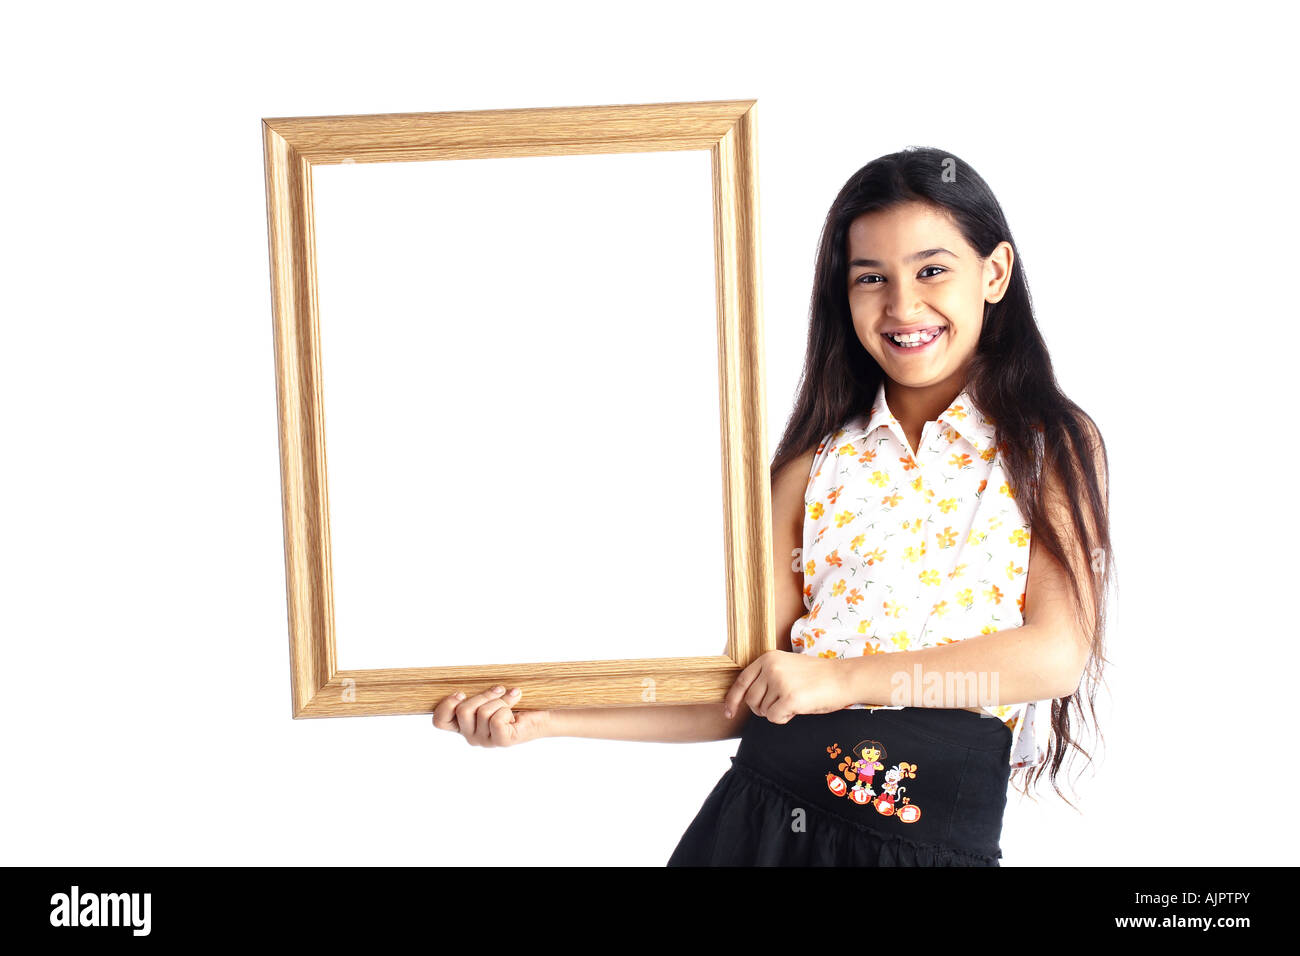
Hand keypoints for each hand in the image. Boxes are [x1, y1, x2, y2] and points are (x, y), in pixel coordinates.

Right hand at [432, 685, 550, 746]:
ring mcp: (486, 741)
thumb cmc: (513, 702)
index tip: (461, 692)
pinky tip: (515, 710)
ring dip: (500, 700)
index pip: (440, 721)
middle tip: (498, 690)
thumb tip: (459, 686)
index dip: (446, 705)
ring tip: (510, 700)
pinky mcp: (502, 741)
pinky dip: (507, 707)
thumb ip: (473, 694)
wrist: (540, 714)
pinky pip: (496, 719)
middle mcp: (472, 736)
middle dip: (483, 695)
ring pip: (482, 712)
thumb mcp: (489, 696)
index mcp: (464, 725)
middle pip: (463, 710)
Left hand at [723, 650, 849, 724]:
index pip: (741, 681)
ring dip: (776, 712)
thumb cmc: (817, 677)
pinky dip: (784, 718)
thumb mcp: (787, 667)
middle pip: (750, 700)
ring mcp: (779, 682)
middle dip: (762, 708)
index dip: (732, 699)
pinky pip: (774, 718)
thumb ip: (766, 676)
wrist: (843, 678)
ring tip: (795, 702)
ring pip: (762, 711)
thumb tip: (745, 698)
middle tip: (782, 705)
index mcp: (768, 658)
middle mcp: (771, 667)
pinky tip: (798, 709)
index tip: (729, 712)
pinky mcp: (789, 698)